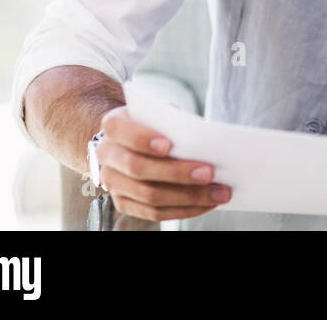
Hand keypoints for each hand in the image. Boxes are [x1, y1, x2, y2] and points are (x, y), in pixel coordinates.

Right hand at [95, 105, 232, 220]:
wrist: (129, 140)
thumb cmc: (153, 123)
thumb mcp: (160, 114)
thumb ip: (173, 122)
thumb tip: (204, 140)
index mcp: (113, 126)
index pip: (123, 132)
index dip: (143, 139)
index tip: (170, 145)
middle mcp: (107, 155)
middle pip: (139, 168)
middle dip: (177, 173)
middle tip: (210, 173)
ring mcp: (112, 182)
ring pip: (149, 195)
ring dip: (188, 197)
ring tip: (219, 193)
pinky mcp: (123, 203)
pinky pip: (153, 213)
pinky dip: (183, 210)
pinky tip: (207, 204)